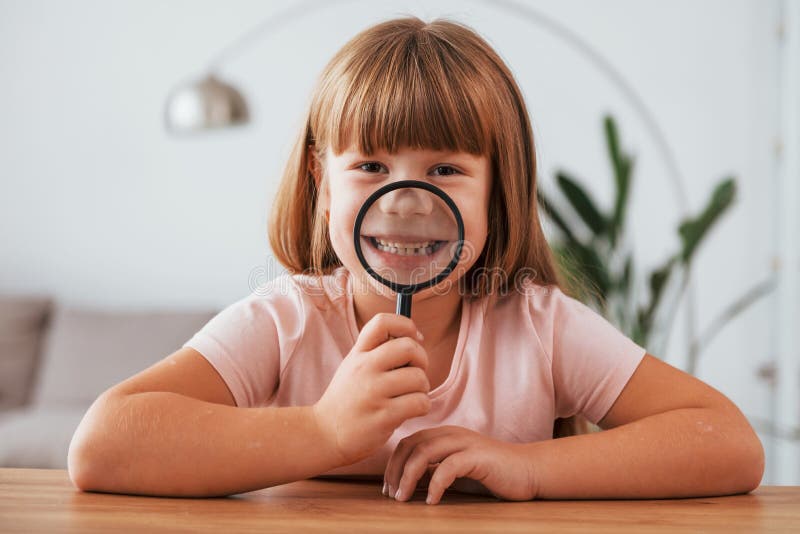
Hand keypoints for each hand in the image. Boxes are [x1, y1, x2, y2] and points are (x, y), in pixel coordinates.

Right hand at [313, 313, 430, 465]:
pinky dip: (422, 406)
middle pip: (409, 347)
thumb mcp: (353, 366)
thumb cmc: (347, 399)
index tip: (414, 339)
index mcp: (358, 353)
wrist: (325, 434)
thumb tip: (415, 338)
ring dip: (423, 388)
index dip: (406, 325)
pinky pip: (420, 402)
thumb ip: (377, 351)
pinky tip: (411, 411)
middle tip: (415, 373)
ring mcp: (374, 392)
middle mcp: (365, 368)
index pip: (383, 322)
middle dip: (422, 360)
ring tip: (410, 396)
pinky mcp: (384, 416)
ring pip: (419, 378)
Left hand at [383, 425, 535, 503]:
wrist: (529, 471)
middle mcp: (452, 434)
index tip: (388, 488)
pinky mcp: (478, 457)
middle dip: (396, 470)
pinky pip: (448, 467)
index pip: (407, 442)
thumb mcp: (456, 470)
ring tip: (403, 498)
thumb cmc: (491, 473)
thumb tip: (408, 483)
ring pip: (424, 453)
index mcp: (444, 434)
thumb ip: (433, 470)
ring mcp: (465, 443)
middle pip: (411, 445)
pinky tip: (432, 501)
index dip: (393, 464)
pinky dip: (435, 485)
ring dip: (409, 476)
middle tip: (392, 494)